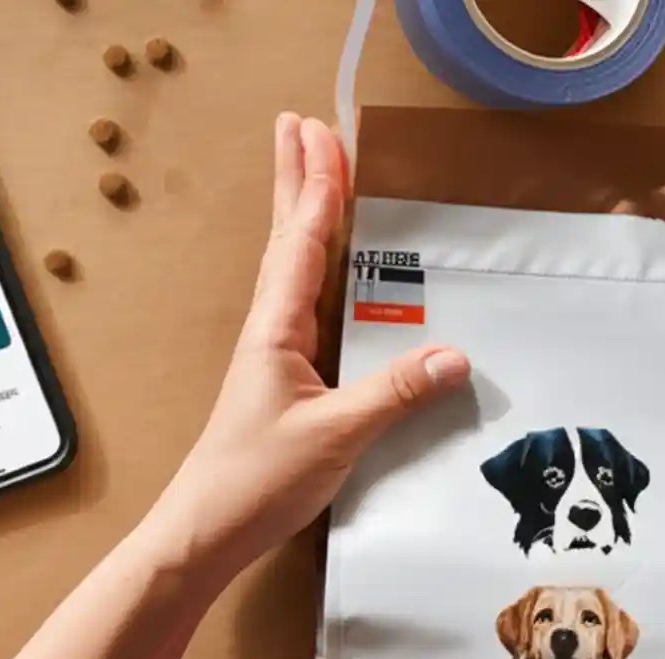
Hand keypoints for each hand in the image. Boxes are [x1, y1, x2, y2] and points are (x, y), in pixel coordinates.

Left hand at [144, 114, 469, 577]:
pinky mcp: (282, 377)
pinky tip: (322, 268)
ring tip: (308, 172)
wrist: (207, 528)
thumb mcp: (336, 435)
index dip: (316, 187)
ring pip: (289, 265)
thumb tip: (457, 353)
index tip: (322, 133)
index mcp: (277, 328)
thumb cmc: (258, 478)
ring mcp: (273, 351)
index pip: (301, 242)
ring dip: (299, 214)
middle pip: (285, 238)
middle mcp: (271, 328)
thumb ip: (394, 392)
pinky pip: (300, 301)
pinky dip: (310, 264)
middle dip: (296, 180)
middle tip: (300, 125)